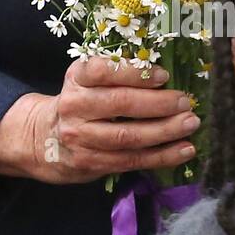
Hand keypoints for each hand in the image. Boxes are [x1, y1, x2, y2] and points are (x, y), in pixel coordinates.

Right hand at [0, 58, 199, 185]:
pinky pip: (132, 160)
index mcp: (77, 78)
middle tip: (185, 102)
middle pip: (120, 104)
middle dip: (159, 103)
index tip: (164, 75)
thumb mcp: (88, 80)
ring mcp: (81, 138)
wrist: (44, 139)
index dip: (135, 73)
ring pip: (128, 136)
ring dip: (165, 131)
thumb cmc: (81, 102)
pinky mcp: (92, 163)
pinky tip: (185, 150)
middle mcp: (75, 106)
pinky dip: (162, 156)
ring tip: (191, 123)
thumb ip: (117, 74)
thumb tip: (164, 74)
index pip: (104, 71)